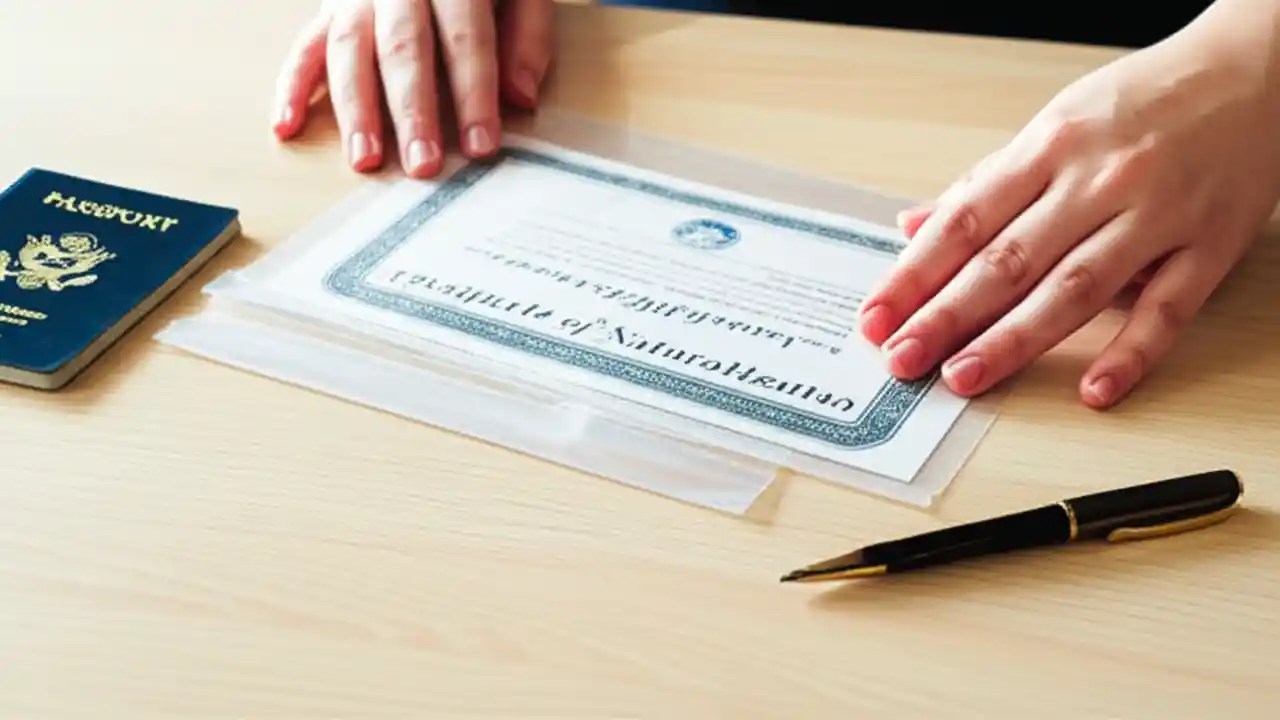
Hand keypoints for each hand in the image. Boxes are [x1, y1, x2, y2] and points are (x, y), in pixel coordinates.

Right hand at [272, 0, 554, 176]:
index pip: (465, 39)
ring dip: (355, 108)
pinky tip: (288, 127)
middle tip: (422, 164)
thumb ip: (528, 35)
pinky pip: (304, 46)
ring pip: (349, 50)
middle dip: (412, 110)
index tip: (481, 146)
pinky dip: (292, 87)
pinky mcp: (327, 9)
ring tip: (365, 159)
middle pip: (402, 49)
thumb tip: (522, 97)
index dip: (473, 94)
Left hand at [858, 30, 1279, 408]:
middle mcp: (1098, 181)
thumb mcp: (1054, 124)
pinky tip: (1093, 391)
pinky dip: (1131, 354)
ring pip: (1074, 289)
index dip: (913, 274)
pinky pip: (1167, 310)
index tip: (876, 316)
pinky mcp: (1209, 247)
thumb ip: (984, 183)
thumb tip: (913, 227)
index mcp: (1050, 147)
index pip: (964, 222)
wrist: (1256, 69)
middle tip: (902, 359)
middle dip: (946, 316)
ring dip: (1013, 340)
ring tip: (963, 378)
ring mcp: (1156, 216)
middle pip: (1008, 261)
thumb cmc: (1144, 102)